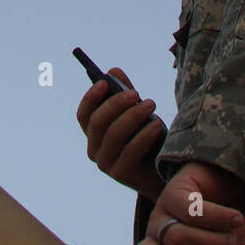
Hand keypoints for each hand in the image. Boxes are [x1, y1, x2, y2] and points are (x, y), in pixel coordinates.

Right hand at [76, 67, 165, 200]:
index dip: (90, 98)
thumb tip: (114, 70)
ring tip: (151, 104)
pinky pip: (130, 151)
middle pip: (97, 123)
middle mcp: (93, 149)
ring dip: (133, 116)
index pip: (83, 115)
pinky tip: (156, 125)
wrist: (160, 172)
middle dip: (116, 104)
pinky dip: (144, 135)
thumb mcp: (135, 113)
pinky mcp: (121, 174)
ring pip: (113, 135)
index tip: (104, 82)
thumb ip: (125, 93)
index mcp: (93, 134)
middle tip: (136, 93)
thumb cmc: (145, 137)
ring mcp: (105, 164)